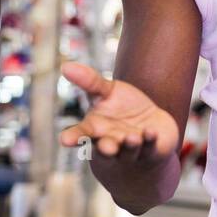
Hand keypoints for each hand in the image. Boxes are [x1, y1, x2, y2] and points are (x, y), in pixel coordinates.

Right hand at [58, 61, 179, 163]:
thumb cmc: (123, 106)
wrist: (152, 123)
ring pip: (128, 151)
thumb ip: (89, 81)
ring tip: (132, 138)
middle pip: (105, 149)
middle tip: (107, 147)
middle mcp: (110, 142)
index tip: (64, 140)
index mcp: (94, 129)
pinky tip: (150, 132)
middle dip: (105, 148)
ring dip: (130, 145)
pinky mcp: (151, 149)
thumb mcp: (106, 91)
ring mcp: (130, 150)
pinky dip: (150, 140)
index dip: (73, 137)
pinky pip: (150, 146)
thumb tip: (65, 65)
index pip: (81, 134)